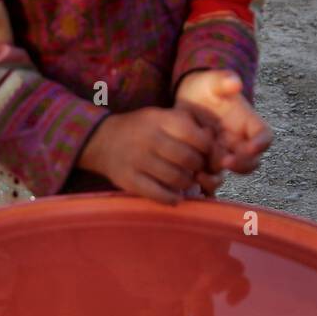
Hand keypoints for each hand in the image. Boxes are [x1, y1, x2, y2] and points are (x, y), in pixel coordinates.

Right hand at [79, 107, 214, 203]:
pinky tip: (175, 197)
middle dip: (198, 168)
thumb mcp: (162, 117)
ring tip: (185, 182)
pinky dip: (172, 198)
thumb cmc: (142, 130)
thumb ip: (188, 124)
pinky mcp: (129, 180)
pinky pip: (158, 194)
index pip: (197, 137)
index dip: (208, 150)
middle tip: (198, 172)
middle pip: (189, 159)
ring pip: (177, 178)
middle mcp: (150, 138)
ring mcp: (138, 160)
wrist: (102, 141)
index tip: (207, 155)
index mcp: (161, 120)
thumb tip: (215, 140)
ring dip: (187, 184)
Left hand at [175, 69, 272, 181]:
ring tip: (205, 171)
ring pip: (229, 174)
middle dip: (242, 164)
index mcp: (249, 124)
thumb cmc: (206, 88)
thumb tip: (234, 82)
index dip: (261, 143)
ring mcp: (226, 155)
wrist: (187, 100)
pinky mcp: (208, 163)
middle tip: (226, 161)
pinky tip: (195, 176)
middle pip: (252, 162)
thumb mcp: (212, 81)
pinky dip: (206, 182)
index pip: (265, 137)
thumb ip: (223, 81)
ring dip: (221, 174)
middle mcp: (241, 143)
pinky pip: (213, 179)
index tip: (252, 146)